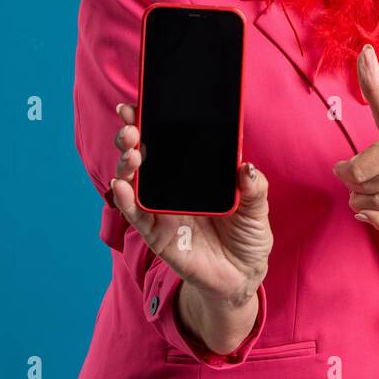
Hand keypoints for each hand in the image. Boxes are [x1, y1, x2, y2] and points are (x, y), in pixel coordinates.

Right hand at [109, 103, 272, 306]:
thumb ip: (254, 188)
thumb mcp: (258, 208)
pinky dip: (125, 200)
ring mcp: (161, 208)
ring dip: (127, 163)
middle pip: (145, 154)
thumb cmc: (248, 237)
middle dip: (132, 135)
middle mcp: (173, 186)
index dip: (153, 122)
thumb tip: (246, 167)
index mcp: (196, 173)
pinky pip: (136, 214)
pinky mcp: (156, 233)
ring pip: (134, 180)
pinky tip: (121, 186)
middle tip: (131, 125)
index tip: (140, 103)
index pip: (171, 141)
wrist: (242, 276)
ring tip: (131, 151)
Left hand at [334, 44, 378, 230]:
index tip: (341, 167)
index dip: (343, 171)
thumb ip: (372, 83)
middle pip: (366, 189)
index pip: (358, 170)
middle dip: (352, 186)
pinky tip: (368, 216)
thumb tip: (363, 49)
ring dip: (363, 202)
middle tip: (352, 179)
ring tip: (359, 194)